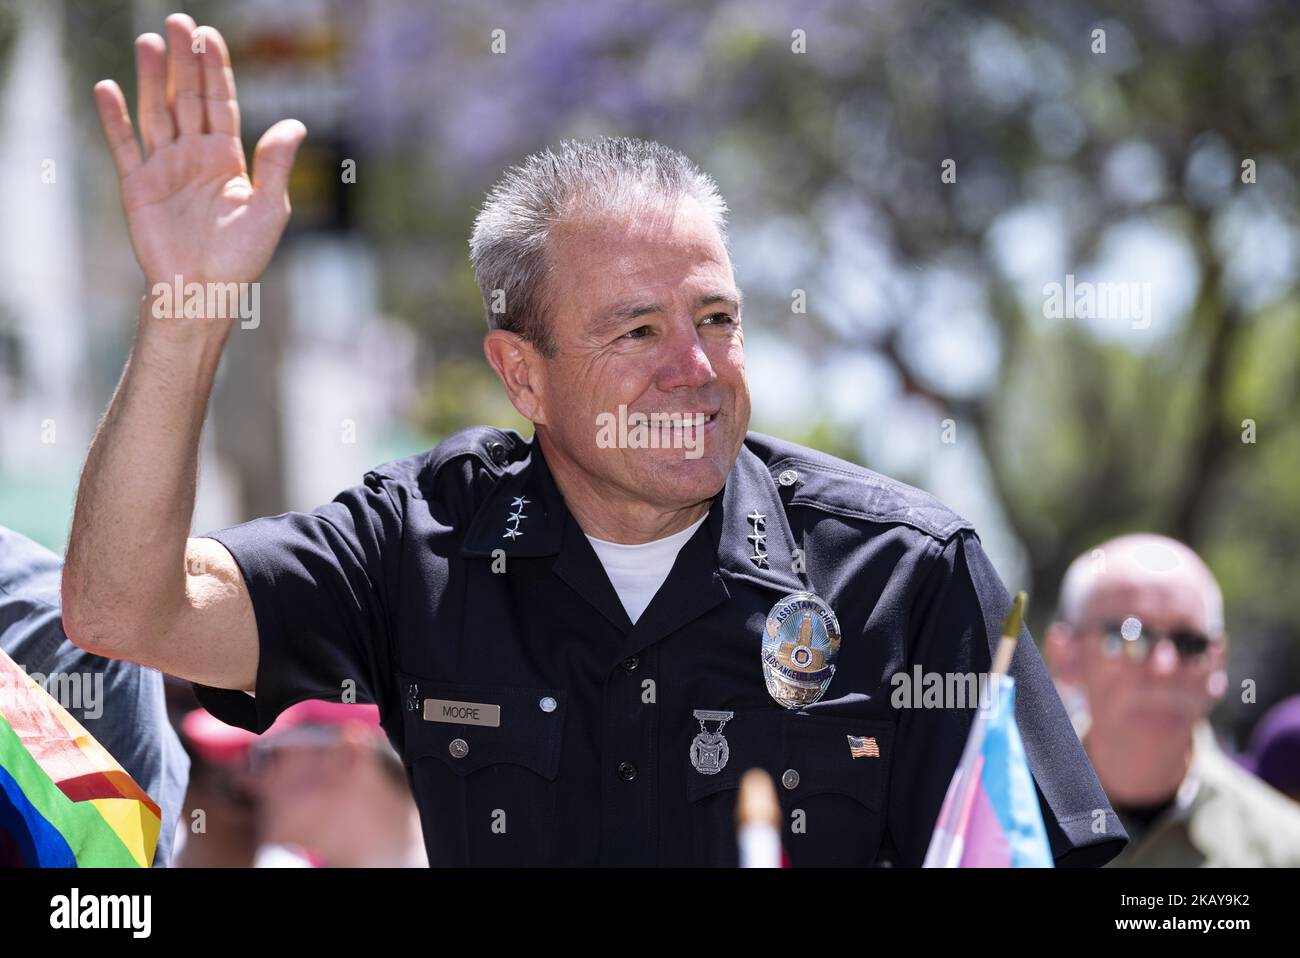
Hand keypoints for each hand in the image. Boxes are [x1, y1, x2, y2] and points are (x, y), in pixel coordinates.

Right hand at [93, 13, 305, 290]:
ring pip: (157, 112)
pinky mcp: (138, 185)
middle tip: (179, 21)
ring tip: (149, 41)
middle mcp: (195, 157)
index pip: (221, 104)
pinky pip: (124, 145)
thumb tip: (296, 124)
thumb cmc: (242, 257)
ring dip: (150, 77)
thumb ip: (276, 164)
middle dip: (184, 61)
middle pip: (188, 98)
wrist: (203, 292)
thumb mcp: (269, 208)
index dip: (215, 70)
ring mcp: (165, 168)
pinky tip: (108, 88)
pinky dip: (114, 118)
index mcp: (228, 159)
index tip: (210, 35)